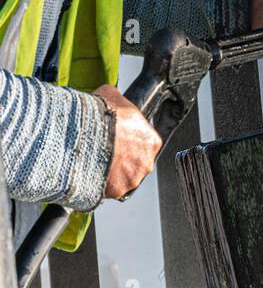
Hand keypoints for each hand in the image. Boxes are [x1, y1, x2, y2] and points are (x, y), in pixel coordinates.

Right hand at [94, 84, 162, 199]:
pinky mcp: (116, 191)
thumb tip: (114, 98)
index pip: (145, 144)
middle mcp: (146, 162)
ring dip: (112, 173)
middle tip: (106, 152)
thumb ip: (119, 102)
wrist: (86, 135)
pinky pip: (109, 189)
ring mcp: (132, 178)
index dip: (130, 141)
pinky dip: (101, 183)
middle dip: (122, 159)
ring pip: (123, 178)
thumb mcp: (114, 97)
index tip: (119, 141)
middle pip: (135, 163)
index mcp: (151, 141)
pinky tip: (92, 171)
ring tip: (96, 162)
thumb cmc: (103, 116)